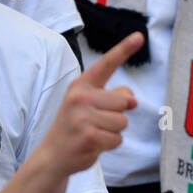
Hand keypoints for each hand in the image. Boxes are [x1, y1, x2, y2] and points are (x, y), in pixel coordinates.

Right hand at [37, 31, 140, 175]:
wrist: (53, 156)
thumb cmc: (76, 125)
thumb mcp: (89, 104)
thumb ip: (112, 95)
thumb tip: (133, 100)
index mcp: (81, 85)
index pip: (107, 64)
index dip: (124, 49)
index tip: (140, 36)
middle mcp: (80, 97)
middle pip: (125, 101)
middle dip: (118, 114)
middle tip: (97, 121)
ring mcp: (83, 117)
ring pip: (123, 122)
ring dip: (113, 131)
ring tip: (94, 132)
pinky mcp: (88, 137)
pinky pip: (117, 139)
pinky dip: (110, 144)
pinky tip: (92, 144)